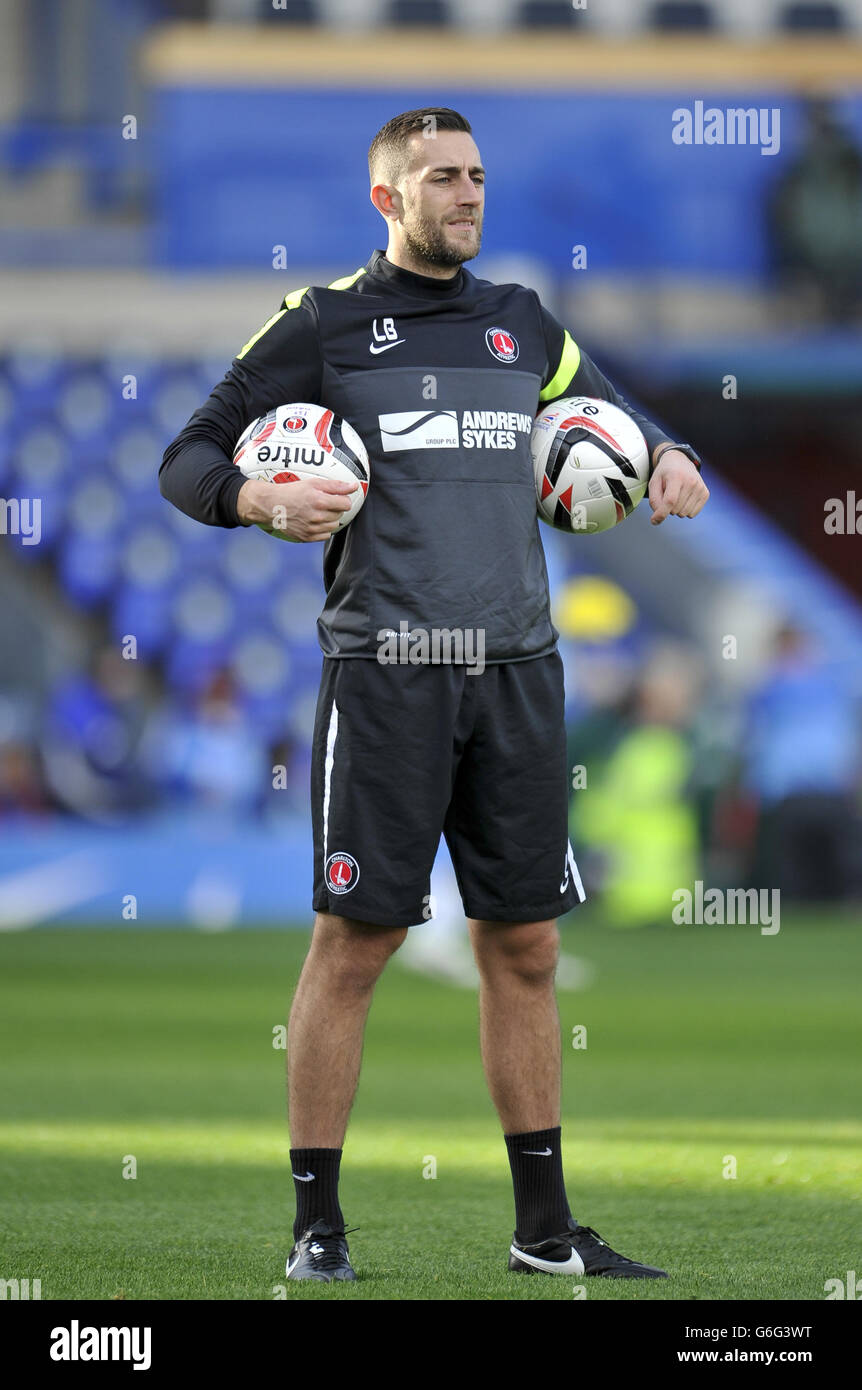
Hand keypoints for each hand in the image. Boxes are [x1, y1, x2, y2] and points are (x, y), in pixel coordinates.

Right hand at [237, 476, 356, 541]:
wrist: (271, 505)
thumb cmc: (292, 491)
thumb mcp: (313, 483)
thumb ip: (336, 485)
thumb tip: (354, 486)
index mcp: (319, 501)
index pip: (346, 504)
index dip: (343, 500)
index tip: (337, 497)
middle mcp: (317, 516)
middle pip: (340, 515)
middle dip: (335, 508)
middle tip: (324, 503)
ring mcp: (311, 529)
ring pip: (333, 525)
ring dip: (330, 519)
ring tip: (318, 511)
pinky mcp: (306, 537)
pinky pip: (325, 535)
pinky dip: (323, 529)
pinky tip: (314, 521)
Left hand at [648, 450, 708, 525]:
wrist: (680, 461)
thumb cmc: (665, 473)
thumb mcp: (654, 482)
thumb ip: (654, 500)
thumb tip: (658, 518)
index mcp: (677, 476)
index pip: (670, 501)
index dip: (661, 513)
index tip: (654, 520)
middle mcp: (691, 481)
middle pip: (675, 509)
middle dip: (668, 507)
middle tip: (668, 494)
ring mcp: (700, 488)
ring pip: (684, 513)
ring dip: (677, 509)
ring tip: (677, 495)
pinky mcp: (705, 494)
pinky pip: (692, 514)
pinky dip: (686, 510)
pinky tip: (684, 498)